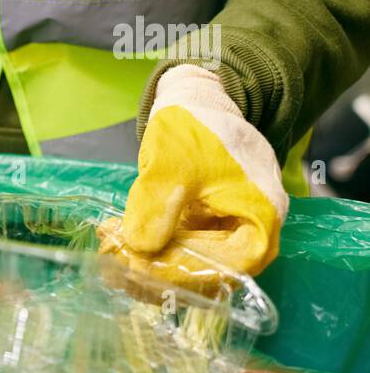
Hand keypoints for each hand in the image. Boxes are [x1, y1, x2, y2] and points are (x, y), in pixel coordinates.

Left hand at [108, 65, 287, 283]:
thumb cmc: (194, 125)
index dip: (182, 272)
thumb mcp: (170, 163)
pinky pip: (184, 245)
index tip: (138, 268)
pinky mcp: (210, 225)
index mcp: (261, 216)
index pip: (228, 266)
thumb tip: (139, 247)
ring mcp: (231, 228)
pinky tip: (119, 240)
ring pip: (193, 261)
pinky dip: (154, 246)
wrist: (197, 100)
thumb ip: (156, 204)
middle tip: (114, 265)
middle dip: (159, 270)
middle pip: (210, 271)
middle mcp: (253, 230)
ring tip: (111, 251)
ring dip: (152, 261)